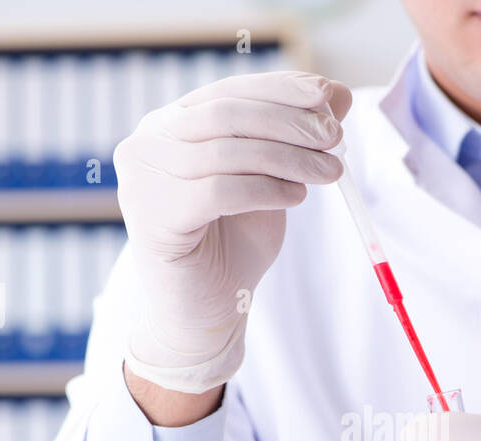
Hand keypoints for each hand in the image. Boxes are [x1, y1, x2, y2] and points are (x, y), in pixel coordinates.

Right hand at [113, 72, 351, 393]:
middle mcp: (148, 142)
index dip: (281, 89)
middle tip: (335, 139)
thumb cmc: (232, 242)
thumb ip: (294, 138)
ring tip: (328, 174)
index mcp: (171, 123)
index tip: (329, 97)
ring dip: (288, 158)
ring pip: (225, 151)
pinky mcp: (153, 216)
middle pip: (226, 113)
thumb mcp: (272, 180)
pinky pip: (219, 191)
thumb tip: (337, 93)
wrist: (205, 310)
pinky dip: (266, 189)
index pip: (229, 90)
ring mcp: (143, 179)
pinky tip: (295, 198)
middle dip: (289, 123)